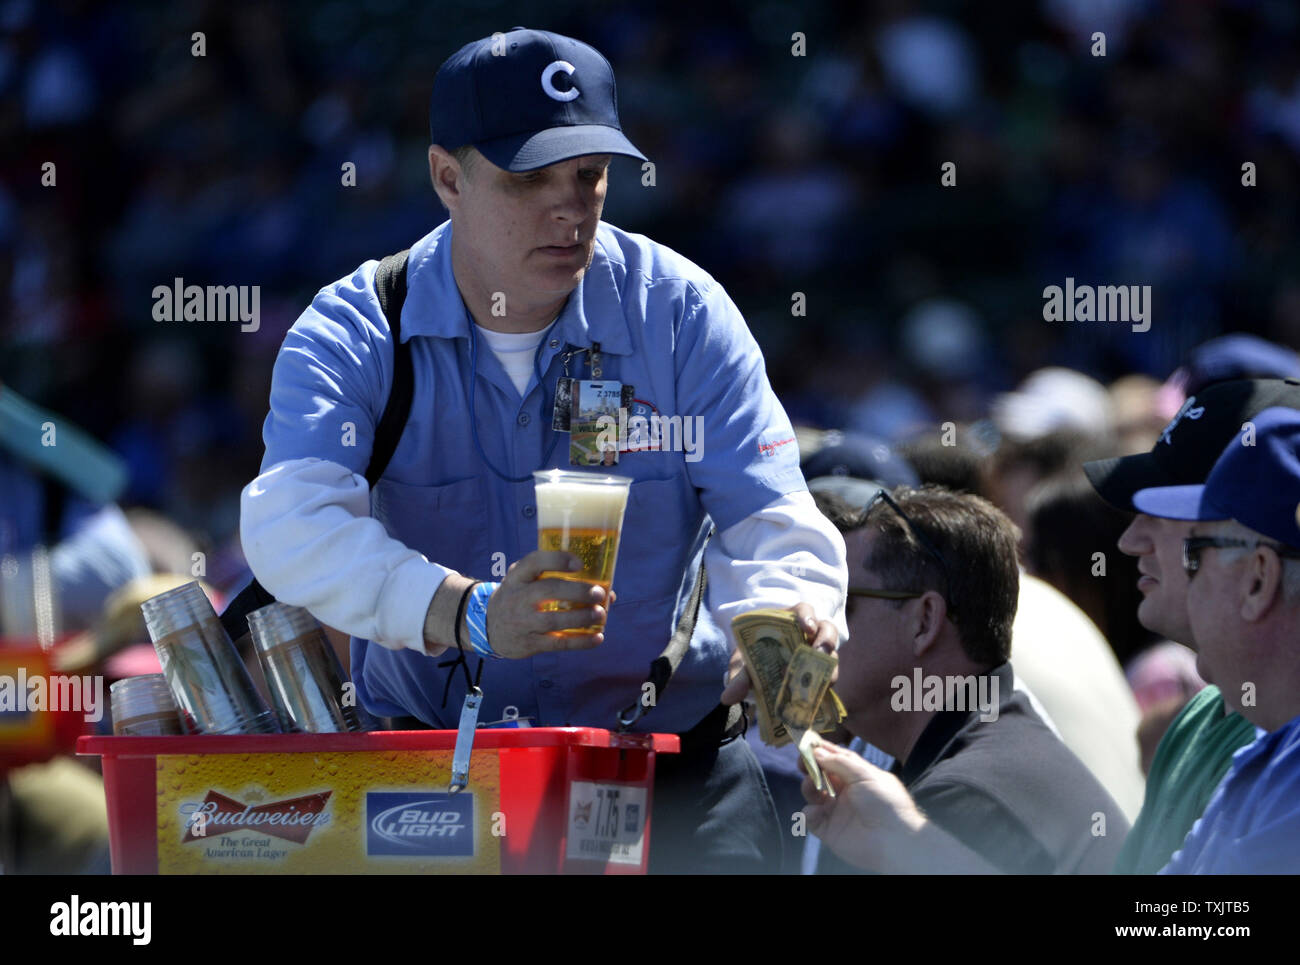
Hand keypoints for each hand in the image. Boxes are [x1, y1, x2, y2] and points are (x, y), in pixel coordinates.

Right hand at [481, 551, 616, 658]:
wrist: (487, 625)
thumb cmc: (518, 596)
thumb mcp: (525, 579)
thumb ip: (557, 578)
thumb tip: (607, 590)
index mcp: (518, 576)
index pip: (535, 562)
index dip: (557, 560)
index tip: (579, 563)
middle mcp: (519, 597)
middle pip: (548, 590)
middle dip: (577, 591)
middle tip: (598, 593)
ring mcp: (523, 622)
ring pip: (554, 620)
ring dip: (581, 617)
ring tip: (601, 614)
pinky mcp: (529, 643)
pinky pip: (557, 643)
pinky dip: (580, 642)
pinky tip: (598, 638)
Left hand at [720, 601, 837, 704]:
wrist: (758, 676)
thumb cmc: (753, 657)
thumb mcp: (744, 663)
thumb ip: (739, 675)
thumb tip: (728, 697)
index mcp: (789, 622)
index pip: (804, 610)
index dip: (808, 617)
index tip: (807, 628)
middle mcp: (808, 634)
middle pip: (826, 629)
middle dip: (826, 641)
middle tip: (818, 654)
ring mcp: (817, 653)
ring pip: (832, 654)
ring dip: (829, 666)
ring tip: (823, 681)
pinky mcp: (821, 672)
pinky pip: (829, 676)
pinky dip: (825, 685)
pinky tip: (818, 694)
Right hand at [799, 741, 926, 871]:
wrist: (893, 841)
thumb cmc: (885, 803)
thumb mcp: (865, 774)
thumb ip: (840, 762)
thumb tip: (817, 752)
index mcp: (858, 777)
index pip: (837, 759)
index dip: (823, 751)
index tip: (807, 742)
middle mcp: (846, 793)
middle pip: (822, 775)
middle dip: (811, 767)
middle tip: (802, 762)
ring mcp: (837, 811)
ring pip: (814, 794)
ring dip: (808, 786)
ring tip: (812, 785)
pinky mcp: (829, 830)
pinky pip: (811, 818)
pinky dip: (809, 813)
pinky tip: (817, 811)